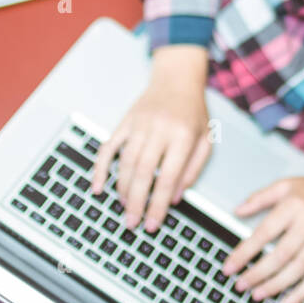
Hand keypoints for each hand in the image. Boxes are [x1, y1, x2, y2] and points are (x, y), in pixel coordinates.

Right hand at [91, 45, 211, 229]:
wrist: (177, 78)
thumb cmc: (193, 111)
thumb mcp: (205, 140)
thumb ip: (193, 169)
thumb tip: (175, 198)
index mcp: (182, 136)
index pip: (168, 177)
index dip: (158, 205)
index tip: (153, 224)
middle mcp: (159, 130)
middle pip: (143, 173)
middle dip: (137, 202)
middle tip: (133, 224)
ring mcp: (138, 125)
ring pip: (125, 162)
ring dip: (122, 189)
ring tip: (125, 208)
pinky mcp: (125, 122)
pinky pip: (108, 147)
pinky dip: (100, 168)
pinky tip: (98, 186)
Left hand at [222, 165, 303, 302]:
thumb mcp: (284, 185)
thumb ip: (259, 198)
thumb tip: (238, 211)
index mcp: (293, 207)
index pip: (265, 233)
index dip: (245, 252)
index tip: (229, 266)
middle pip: (281, 255)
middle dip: (258, 274)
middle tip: (240, 285)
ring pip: (297, 270)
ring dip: (276, 286)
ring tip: (257, 294)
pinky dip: (300, 294)